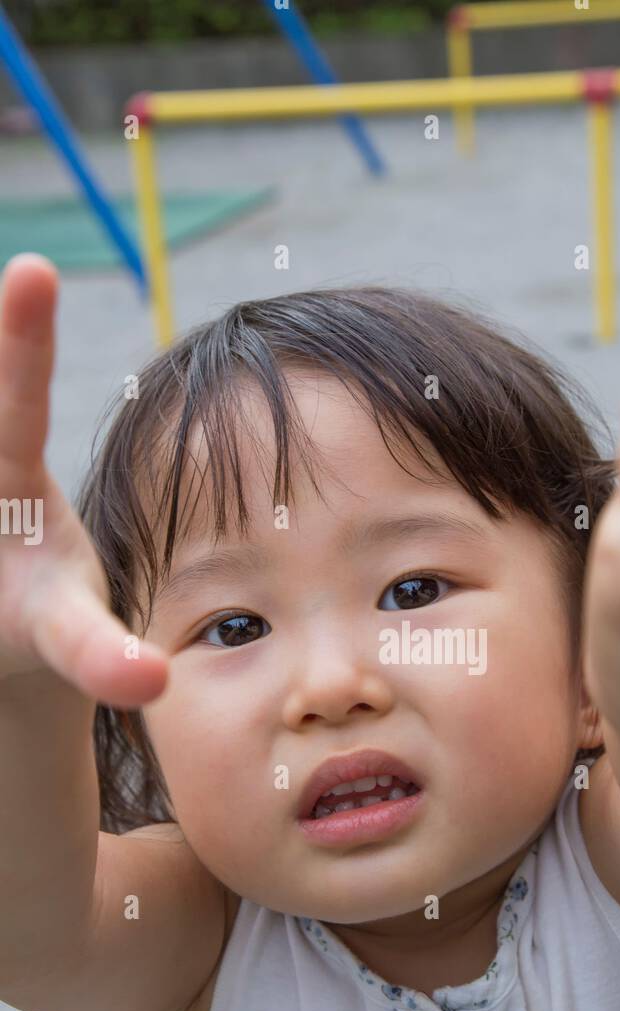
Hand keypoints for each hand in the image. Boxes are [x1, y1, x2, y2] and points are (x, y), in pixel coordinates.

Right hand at [0, 254, 167, 706]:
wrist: (3, 634)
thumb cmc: (42, 617)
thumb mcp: (70, 637)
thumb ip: (102, 655)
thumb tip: (152, 682)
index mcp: (11, 474)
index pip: (17, 402)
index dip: (24, 338)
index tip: (34, 267)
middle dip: (2, 340)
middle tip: (24, 272)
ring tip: (9, 529)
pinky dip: (7, 542)